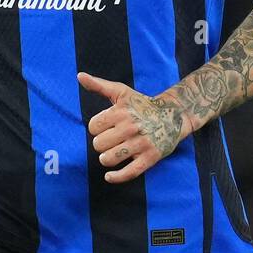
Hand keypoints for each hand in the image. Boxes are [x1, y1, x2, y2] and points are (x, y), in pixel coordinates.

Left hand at [77, 72, 197, 183]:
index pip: (93, 127)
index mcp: (121, 111)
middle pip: (98, 144)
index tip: (106, 127)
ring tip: (112, 153)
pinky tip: (109, 176)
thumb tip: (79, 76)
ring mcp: (141, 143)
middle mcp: (131, 127)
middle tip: (111, 140)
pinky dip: (116, 177)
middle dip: (101, 144)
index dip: (96, 128)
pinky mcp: (150, 157)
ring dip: (107, 158)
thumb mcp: (121, 92)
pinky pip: (129, 173)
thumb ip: (99, 85)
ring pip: (109, 159)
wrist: (173, 115)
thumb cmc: (141, 104)